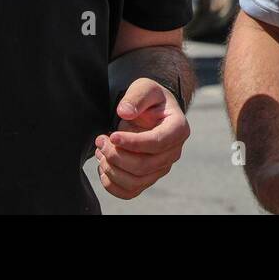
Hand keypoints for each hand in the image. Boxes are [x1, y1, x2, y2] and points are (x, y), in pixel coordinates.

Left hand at [93, 77, 190, 199]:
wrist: (150, 111)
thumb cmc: (149, 99)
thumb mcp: (144, 88)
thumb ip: (135, 97)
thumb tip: (124, 113)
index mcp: (178, 128)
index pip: (157, 143)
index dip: (133, 143)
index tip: (112, 135)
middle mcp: (173, 151)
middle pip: (144, 165)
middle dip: (117, 155)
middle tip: (100, 140)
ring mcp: (162, 167)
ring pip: (136, 181)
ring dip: (112, 169)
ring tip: (101, 151)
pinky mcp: (148, 177)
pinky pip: (130, 191)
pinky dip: (112, 184)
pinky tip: (103, 166)